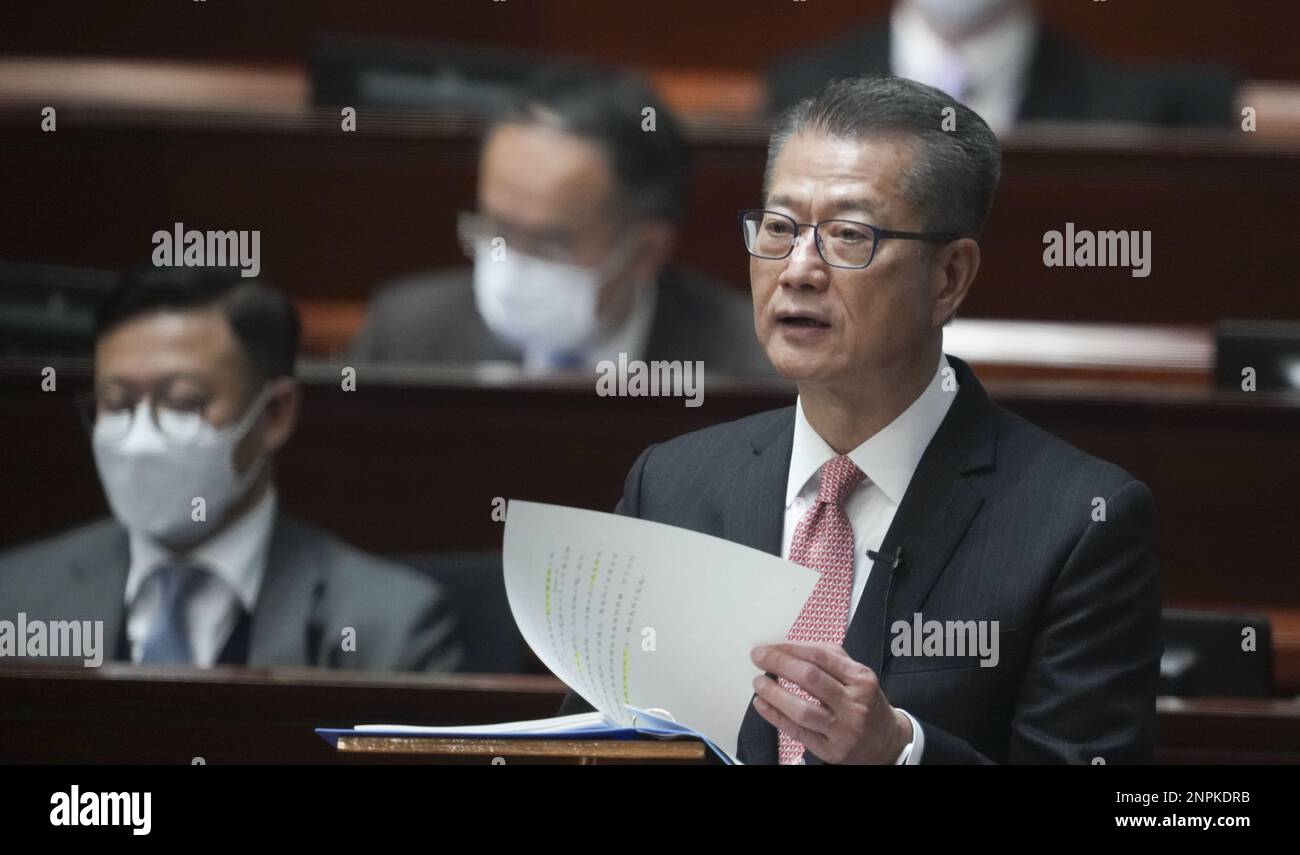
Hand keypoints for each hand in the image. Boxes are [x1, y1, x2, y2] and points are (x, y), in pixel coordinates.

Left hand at [750, 641, 911, 763]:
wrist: (887, 742)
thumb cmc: (865, 702)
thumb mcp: (857, 675)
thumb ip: (829, 657)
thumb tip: (790, 647)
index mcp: (861, 679)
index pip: (821, 657)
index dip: (791, 649)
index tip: (770, 645)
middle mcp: (854, 704)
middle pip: (810, 679)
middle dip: (779, 664)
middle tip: (758, 657)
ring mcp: (843, 730)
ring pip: (802, 709)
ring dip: (774, 693)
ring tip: (758, 682)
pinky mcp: (831, 750)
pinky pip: (798, 732)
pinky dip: (776, 717)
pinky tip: (762, 705)